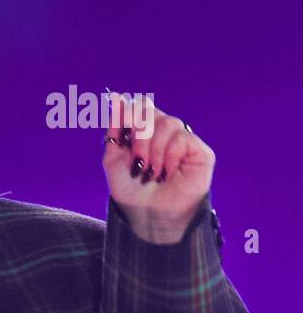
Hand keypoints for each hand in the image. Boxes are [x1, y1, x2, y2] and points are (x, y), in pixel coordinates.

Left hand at [103, 92, 214, 243]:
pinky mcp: (200, 151)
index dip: (126, 111)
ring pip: (167, 122)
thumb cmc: (131, 191)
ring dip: (153, 151)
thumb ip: (114, 130)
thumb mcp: (113, 159)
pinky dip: (169, 157)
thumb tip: (116, 97)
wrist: (147, 215)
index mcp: (142, 131)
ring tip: (151, 172)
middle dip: (138, 134)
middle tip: (137, 162)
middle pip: (149, 109)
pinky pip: (182, 138)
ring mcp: (182, 140)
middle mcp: (163, 132)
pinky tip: (167, 173)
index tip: (119, 125)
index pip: (137, 106)